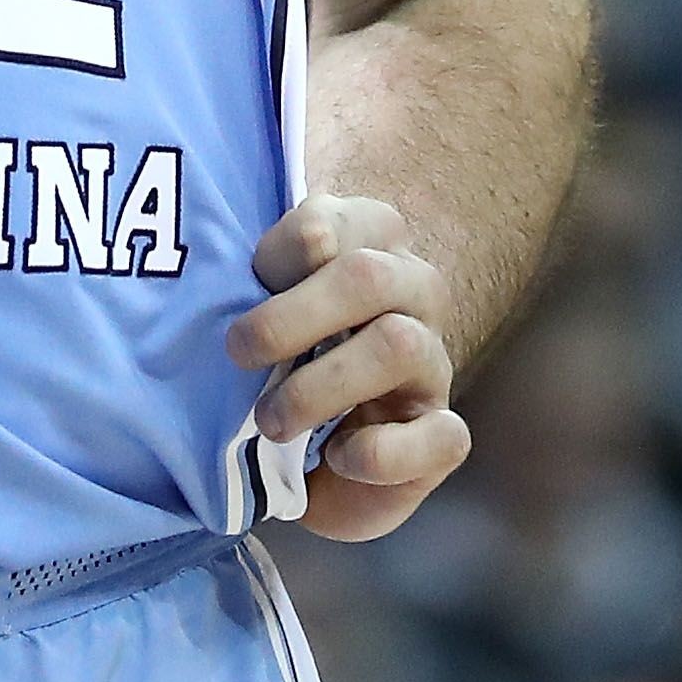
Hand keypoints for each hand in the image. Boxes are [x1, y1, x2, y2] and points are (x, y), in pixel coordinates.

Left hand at [225, 193, 467, 540]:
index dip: (282, 252)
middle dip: (291, 318)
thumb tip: (268, 258)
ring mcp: (432, 362)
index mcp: (369, 245)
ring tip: (272, 422)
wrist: (305, 458)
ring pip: (399, 346)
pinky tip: (339, 457)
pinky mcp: (441, 435)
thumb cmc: (280, 364)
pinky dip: (381, 452)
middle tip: (240, 353)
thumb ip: (260, 278)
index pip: (336, 223)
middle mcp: (412, 292)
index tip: (247, 283)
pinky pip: (438, 436)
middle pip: (368, 276)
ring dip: (321, 387)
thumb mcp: (261, 313)